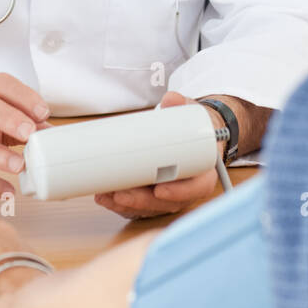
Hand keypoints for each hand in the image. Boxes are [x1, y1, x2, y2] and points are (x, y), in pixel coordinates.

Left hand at [94, 89, 222, 219]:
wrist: (193, 136)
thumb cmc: (194, 131)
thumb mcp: (192, 116)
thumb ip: (181, 107)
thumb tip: (171, 99)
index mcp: (203, 172)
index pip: (196, 188)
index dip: (179, 193)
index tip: (160, 189)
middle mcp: (186, 189)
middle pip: (165, 203)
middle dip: (140, 201)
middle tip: (121, 194)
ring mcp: (169, 196)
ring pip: (148, 208)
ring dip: (125, 205)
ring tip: (106, 195)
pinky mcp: (153, 197)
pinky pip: (137, 206)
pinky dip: (120, 204)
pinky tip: (104, 197)